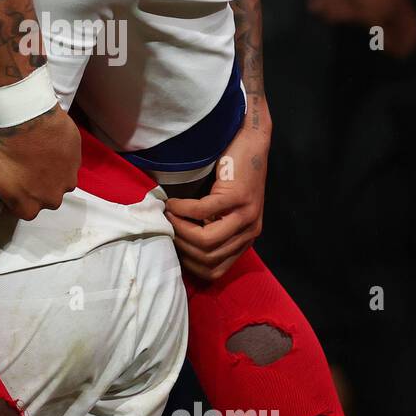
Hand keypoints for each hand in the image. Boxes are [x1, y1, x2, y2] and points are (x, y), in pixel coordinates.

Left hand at [0, 103, 80, 240]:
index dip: (11, 189)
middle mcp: (51, 202)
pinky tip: (46, 147)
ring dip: (45, 172)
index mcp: (28, 210)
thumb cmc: (4, 153)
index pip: (18, 205)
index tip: (6, 174)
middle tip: (19, 162)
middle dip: (30, 183)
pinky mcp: (76, 165)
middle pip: (37, 196)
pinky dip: (58, 160)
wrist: (29, 121)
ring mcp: (66, 184)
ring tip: (32, 153)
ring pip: (53, 182)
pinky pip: (66, 167)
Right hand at [165, 115, 270, 280]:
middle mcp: (249, 233)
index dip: (189, 264)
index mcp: (245, 240)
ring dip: (179, 229)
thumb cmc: (231, 174)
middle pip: (208, 258)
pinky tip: (172, 202)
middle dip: (180, 245)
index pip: (215, 271)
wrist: (250, 143)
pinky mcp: (238, 197)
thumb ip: (209, 227)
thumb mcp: (223, 210)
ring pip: (206, 241)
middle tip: (165, 227)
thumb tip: (175, 243)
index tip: (171, 247)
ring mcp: (246, 216)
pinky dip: (181, 209)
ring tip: (167, 215)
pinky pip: (202, 211)